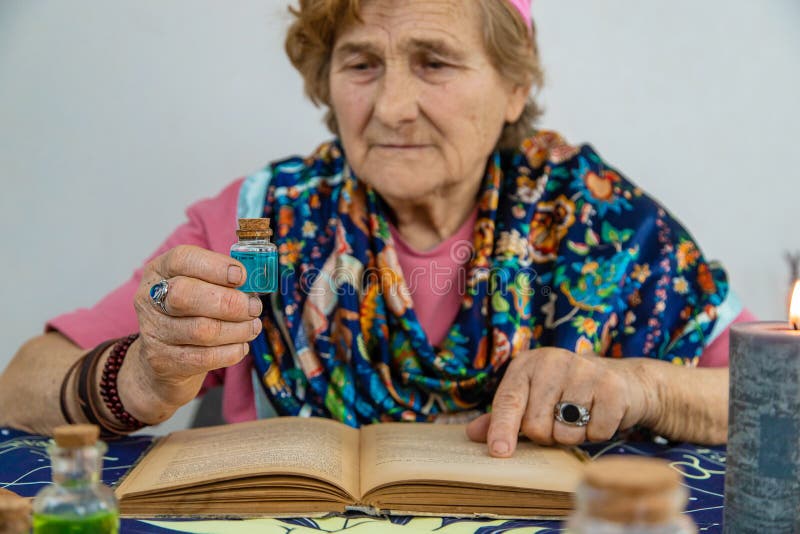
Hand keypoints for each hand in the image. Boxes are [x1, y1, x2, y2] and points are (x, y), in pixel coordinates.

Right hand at [121, 245, 262, 422]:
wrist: (163, 360)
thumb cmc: (189, 314)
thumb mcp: (198, 287)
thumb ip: (222, 279)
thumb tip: (255, 280)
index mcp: (160, 271)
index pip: (181, 259)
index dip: (215, 266)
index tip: (241, 276)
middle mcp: (149, 299)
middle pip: (186, 296)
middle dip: (230, 302)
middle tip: (254, 307)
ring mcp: (153, 331)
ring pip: (201, 330)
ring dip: (237, 329)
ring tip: (253, 327)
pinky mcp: (162, 361)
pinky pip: (204, 357)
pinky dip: (231, 352)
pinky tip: (241, 346)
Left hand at [466, 348, 651, 455]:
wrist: (625, 380)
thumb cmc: (569, 392)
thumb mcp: (534, 396)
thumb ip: (504, 415)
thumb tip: (473, 433)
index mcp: (527, 364)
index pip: (508, 400)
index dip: (502, 428)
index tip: (499, 451)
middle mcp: (553, 361)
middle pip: (536, 425)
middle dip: (548, 435)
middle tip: (559, 421)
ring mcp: (584, 370)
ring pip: (566, 433)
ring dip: (574, 437)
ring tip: (581, 417)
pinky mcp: (612, 387)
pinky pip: (596, 433)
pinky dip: (598, 434)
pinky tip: (601, 415)